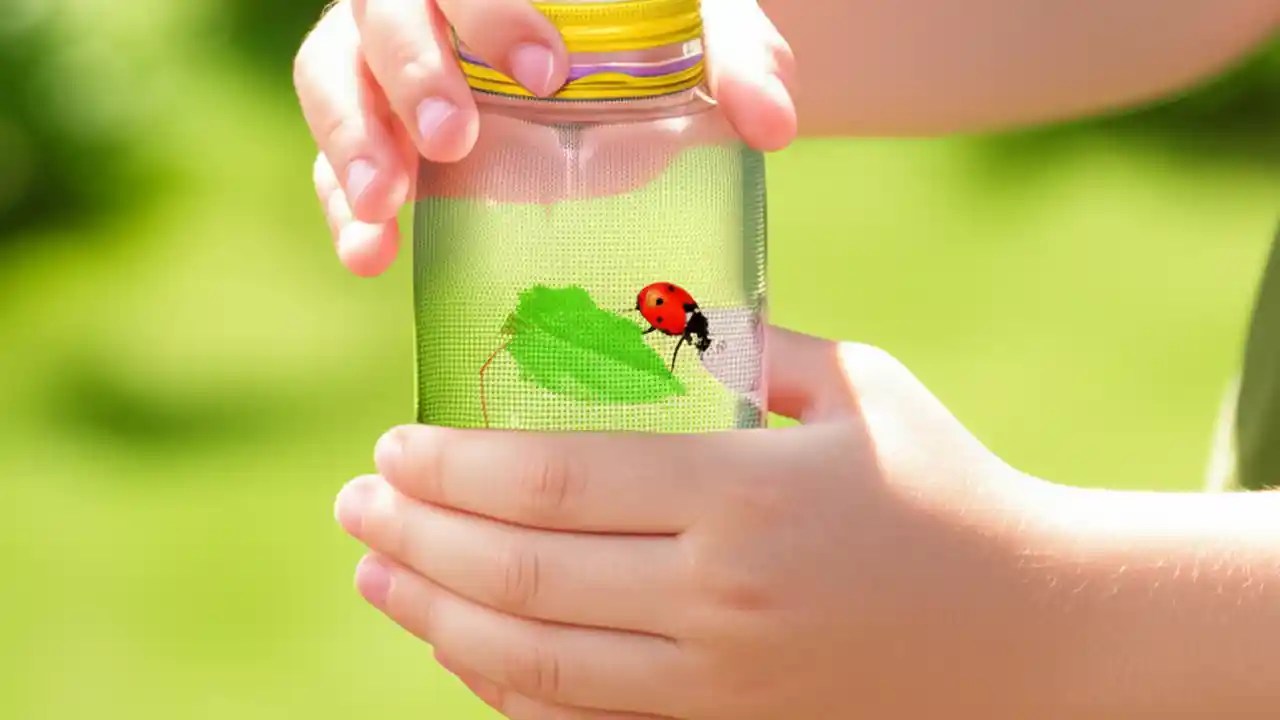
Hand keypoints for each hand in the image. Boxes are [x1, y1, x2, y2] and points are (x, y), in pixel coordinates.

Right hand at [293, 0, 796, 276]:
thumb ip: (741, 61)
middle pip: (383, 12)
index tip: (548, 72)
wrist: (625, 74)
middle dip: (414, 72)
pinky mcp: (373, 130)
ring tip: (385, 206)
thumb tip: (775, 126)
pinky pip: (329, 156)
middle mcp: (430, 0)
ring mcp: (388, 62)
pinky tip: (370, 255)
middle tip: (458, 139)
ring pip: (333, 76)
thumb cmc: (656, 39)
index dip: (492, 10)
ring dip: (354, 140)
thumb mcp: (704, 35)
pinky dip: (339, 204)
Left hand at [334, 327, 1053, 718]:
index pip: (556, 482)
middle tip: (356, 507)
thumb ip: (748, 347)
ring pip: (533, 662)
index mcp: (748, 495)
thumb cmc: (948, 490)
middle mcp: (721, 598)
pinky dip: (504, 689)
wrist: (1037, 637)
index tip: (393, 449)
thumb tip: (644, 316)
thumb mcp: (862, 389)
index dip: (454, 469)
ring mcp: (722, 686)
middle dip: (415, 539)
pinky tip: (461, 647)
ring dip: (435, 615)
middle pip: (521, 572)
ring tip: (376, 576)